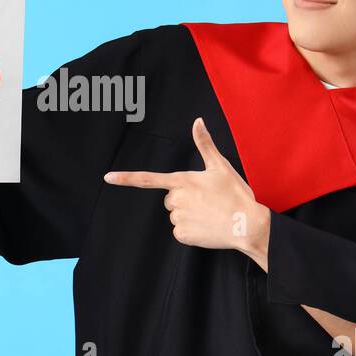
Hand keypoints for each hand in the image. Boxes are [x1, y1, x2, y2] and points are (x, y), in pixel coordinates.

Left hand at [104, 117, 270, 256]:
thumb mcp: (221, 166)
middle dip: (184, 199)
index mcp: (182, 180)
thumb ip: (204, 144)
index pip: (148, 179)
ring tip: (210, 213)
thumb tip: (197, 120)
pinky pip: (180, 231)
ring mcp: (178, 218)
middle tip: (206, 200)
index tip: (107, 178)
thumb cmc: (236, 193)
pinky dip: (192, 230)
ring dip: (188, 214)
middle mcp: (176, 199)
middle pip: (170, 198)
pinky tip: (207, 226)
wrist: (248, 224)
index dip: (126, 178)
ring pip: (176, 215)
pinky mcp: (182, 235)